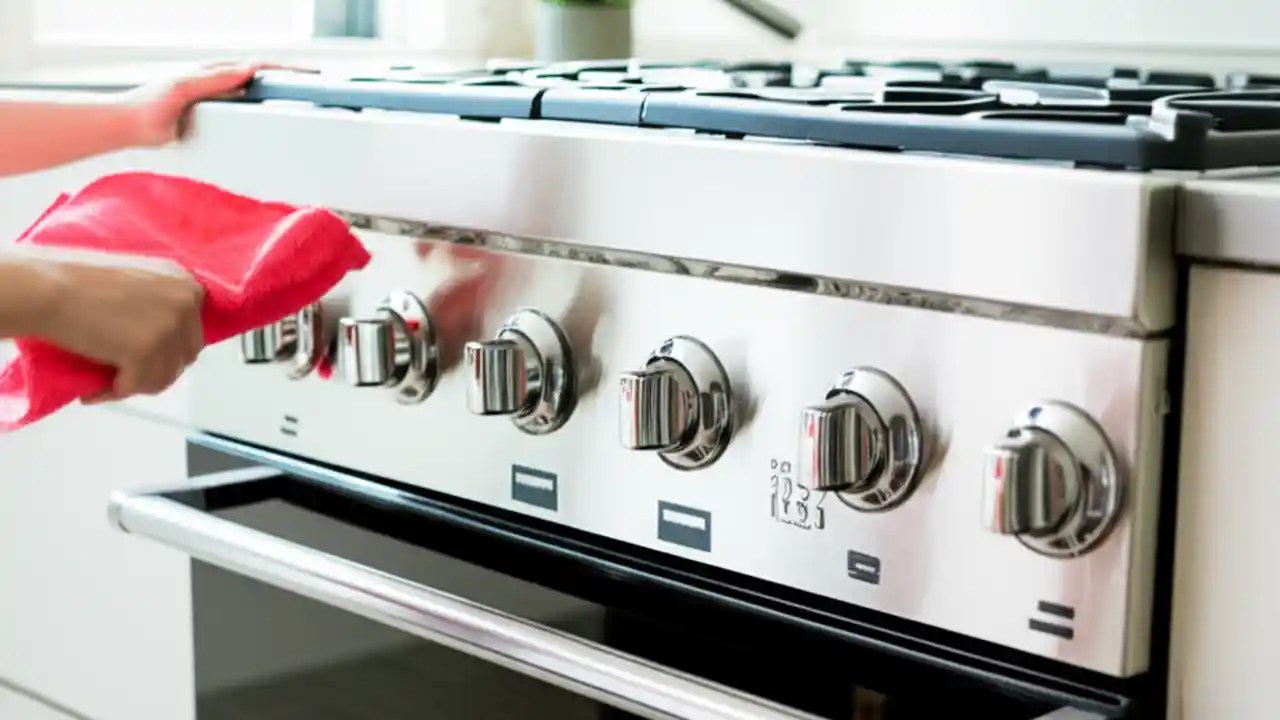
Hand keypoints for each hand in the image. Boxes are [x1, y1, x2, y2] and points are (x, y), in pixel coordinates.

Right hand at [32, 250, 204, 401]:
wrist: (48, 289)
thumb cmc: (77, 281)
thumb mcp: (137, 280)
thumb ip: (160, 301)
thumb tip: (167, 338)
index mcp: (185, 284)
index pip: (192, 330)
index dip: (168, 350)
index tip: (145, 357)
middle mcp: (185, 303)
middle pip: (184, 356)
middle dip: (157, 369)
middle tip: (127, 375)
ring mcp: (169, 327)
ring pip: (165, 376)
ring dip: (137, 385)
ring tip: (110, 383)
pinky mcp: (147, 351)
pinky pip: (139, 385)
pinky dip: (117, 392)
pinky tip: (96, 391)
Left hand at [123, 60, 311, 146]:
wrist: (130, 125)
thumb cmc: (151, 103)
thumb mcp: (184, 86)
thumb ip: (216, 78)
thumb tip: (250, 68)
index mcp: (215, 71)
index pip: (259, 66)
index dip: (286, 70)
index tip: (311, 74)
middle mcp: (220, 84)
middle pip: (263, 80)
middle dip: (290, 81)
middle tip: (317, 88)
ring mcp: (218, 102)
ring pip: (256, 98)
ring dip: (279, 100)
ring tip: (304, 106)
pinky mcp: (213, 121)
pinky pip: (245, 117)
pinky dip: (263, 119)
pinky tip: (273, 128)